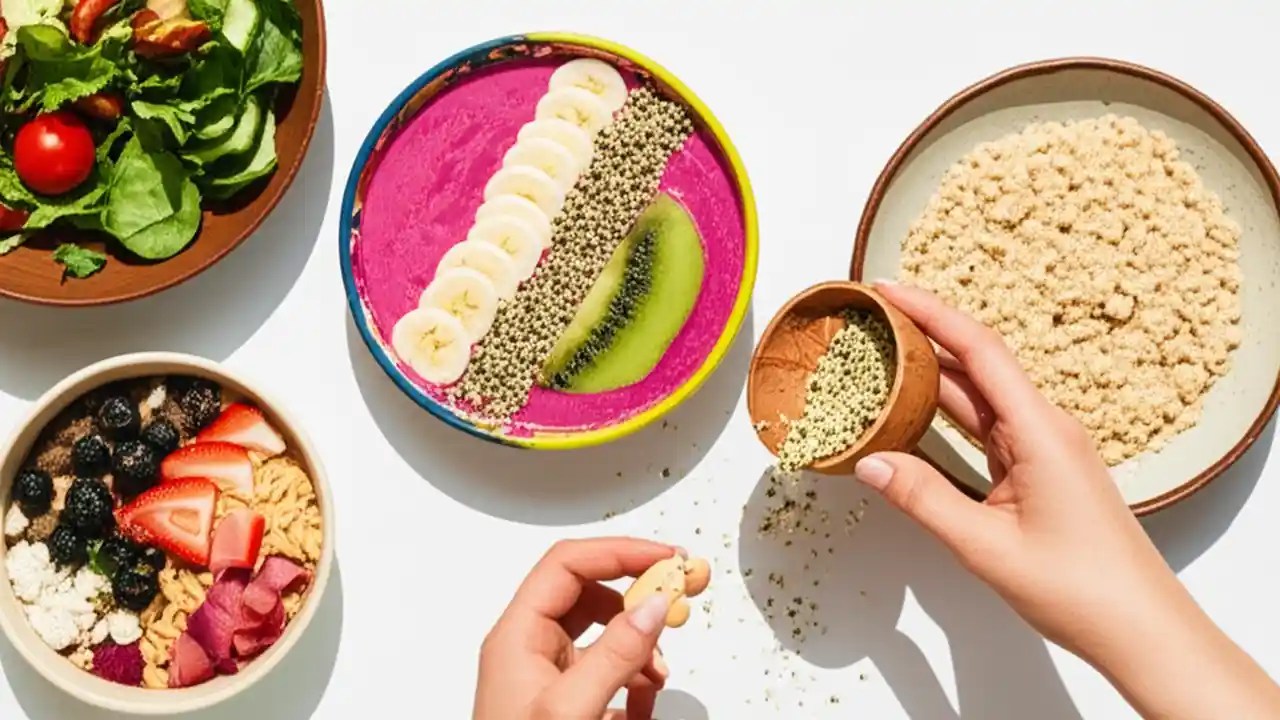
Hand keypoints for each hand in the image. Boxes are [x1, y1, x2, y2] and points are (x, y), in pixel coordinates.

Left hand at [474, 538, 676, 719]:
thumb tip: (655, 605)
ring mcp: (546, 675)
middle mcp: (529, 647)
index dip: (620, 553)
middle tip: (680, 598)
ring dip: (639, 647)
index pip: (570, 564)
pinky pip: (605, 672)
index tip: (668, 560)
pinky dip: (632, 682)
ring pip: (602, 633)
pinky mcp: (563, 702)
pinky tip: (641, 706)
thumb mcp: (572, 709)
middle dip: (637, 598)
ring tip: (657, 676)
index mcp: (517, 635)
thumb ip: (616, 654)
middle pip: (590, 594)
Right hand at [857, 281, 1279, 717]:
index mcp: (1040, 431)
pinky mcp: (1041, 469)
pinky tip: (915, 414)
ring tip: (880, 358)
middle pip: (976, 364)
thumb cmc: (1079, 588)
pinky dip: (948, 414)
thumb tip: (869, 461)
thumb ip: (924, 499)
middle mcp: (1045, 427)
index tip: (888, 290)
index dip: (931, 313)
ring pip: (979, 397)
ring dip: (932, 376)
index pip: (978, 350)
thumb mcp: (986, 546)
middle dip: (922, 337)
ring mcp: (1044, 447)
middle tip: (871, 322)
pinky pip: (987, 427)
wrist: (1140, 627)